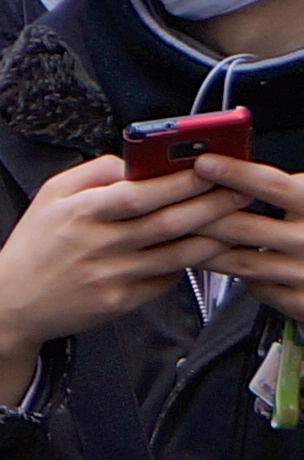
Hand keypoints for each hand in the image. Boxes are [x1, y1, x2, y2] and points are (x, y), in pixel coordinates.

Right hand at [0, 151, 241, 399]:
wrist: (10, 304)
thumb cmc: (34, 245)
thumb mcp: (50, 196)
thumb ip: (94, 172)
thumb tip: (138, 162)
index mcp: (79, 212)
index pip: (139, 193)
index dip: (179, 180)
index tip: (209, 167)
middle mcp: (96, 245)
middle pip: (167, 222)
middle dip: (210, 204)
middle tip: (239, 191)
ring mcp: (109, 276)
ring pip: (176, 254)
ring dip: (211, 236)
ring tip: (235, 220)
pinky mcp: (118, 302)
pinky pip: (165, 280)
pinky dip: (186, 265)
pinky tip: (201, 251)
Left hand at [191, 153, 303, 328]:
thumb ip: (282, 186)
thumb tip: (237, 160)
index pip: (271, 185)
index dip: (235, 173)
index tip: (203, 163)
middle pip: (242, 227)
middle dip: (200, 216)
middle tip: (168, 206)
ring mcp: (303, 272)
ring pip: (238, 260)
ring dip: (203, 249)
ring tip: (177, 236)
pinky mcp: (298, 300)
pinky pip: (254, 287)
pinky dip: (231, 276)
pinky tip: (212, 264)